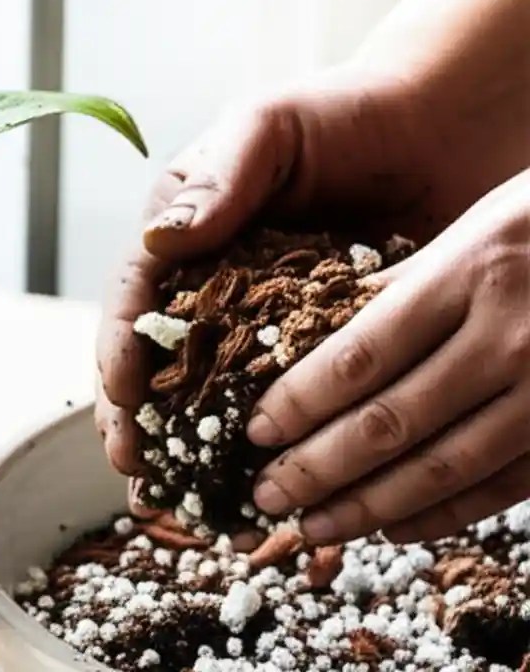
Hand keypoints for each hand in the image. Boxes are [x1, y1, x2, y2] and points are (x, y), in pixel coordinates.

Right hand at [97, 67, 462, 493]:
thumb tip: (162, 241)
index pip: (134, 302)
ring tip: (190, 508)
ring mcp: (264, 326)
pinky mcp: (321, 352)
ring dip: (197, 457)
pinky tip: (271, 498)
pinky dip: (278, 456)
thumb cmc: (343, 113)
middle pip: (161, 366)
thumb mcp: (268, 127)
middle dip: (142, 424)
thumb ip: (218, 179)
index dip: (119, 354)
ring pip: (217, 401)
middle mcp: (213, 289)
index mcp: (184, 238)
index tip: (123, 400)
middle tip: (139, 474)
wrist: (443, 127)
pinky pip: (291, 410)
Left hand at [249, 169, 529, 543]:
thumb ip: (401, 285)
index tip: (253, 430)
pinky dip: (444, 514)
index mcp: (473, 272)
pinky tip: (394, 527)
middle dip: (317, 467)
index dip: (300, 402)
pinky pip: (504, 485)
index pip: (362, 355)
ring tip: (312, 526)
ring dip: (369, 506)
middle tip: (265, 495)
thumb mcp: (476, 228)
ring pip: (445, 466)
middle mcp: (516, 336)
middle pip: (393, 420)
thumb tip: (313, 338)